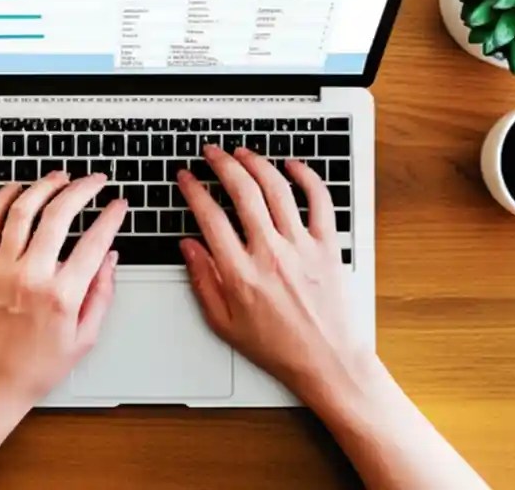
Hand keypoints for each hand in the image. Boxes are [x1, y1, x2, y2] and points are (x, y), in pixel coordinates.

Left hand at [0, 171, 124, 429]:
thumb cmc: (34, 368)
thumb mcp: (83, 339)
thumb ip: (101, 295)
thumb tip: (110, 259)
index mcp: (62, 296)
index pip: (95, 241)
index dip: (111, 217)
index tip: (118, 205)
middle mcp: (30, 277)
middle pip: (60, 214)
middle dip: (82, 189)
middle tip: (94, 181)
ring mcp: (0, 270)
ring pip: (23, 210)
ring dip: (44, 186)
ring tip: (59, 177)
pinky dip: (1, 200)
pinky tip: (15, 190)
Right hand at [177, 145, 372, 401]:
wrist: (326, 361)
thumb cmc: (278, 347)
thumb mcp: (224, 323)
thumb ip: (203, 281)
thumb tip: (188, 247)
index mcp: (241, 273)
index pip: (210, 218)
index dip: (193, 191)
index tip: (187, 178)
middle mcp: (271, 254)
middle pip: (243, 192)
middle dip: (222, 164)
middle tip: (211, 153)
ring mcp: (302, 247)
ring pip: (277, 189)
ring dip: (257, 163)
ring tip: (243, 153)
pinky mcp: (328, 246)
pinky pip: (319, 201)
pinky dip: (307, 177)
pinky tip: (293, 166)